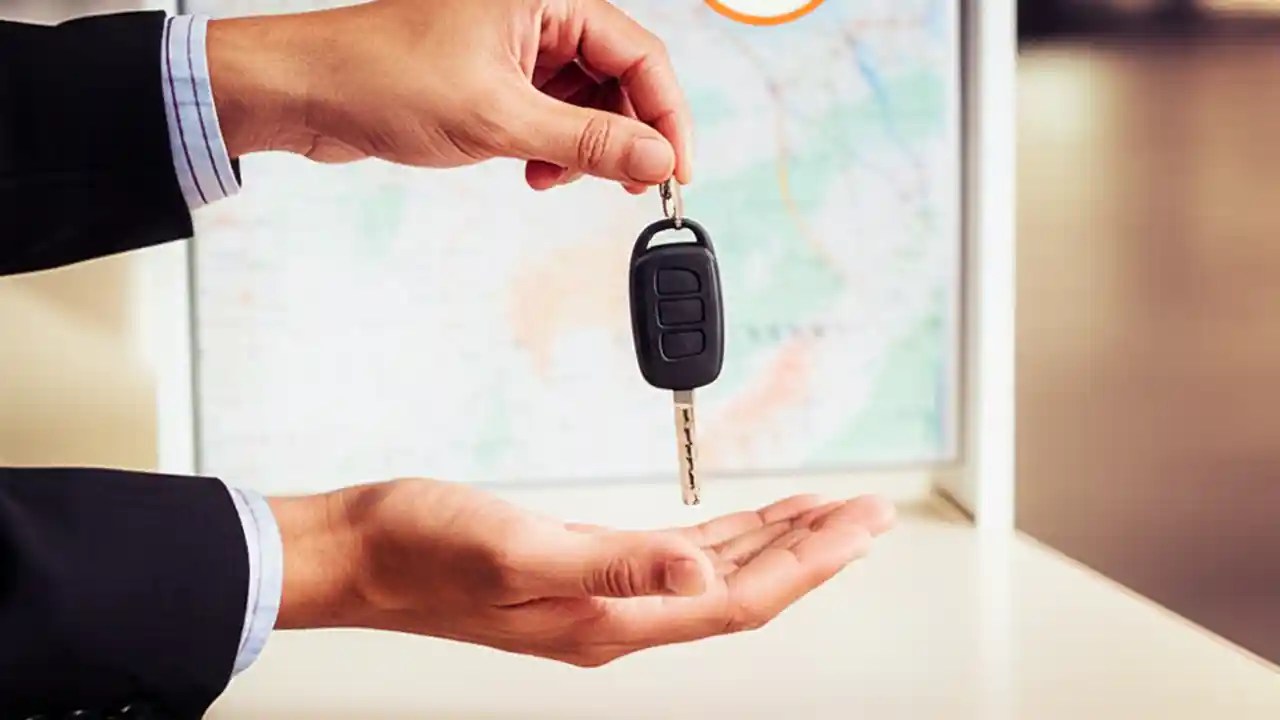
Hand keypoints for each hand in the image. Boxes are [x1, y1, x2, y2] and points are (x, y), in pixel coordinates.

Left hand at [208, 0, 691, 192]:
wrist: (305, 92)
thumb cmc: (382, 78)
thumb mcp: (499, 119)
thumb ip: (588, 142)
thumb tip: (657, 160)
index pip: (640, 53)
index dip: (667, 116)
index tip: (678, 171)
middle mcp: (536, 12)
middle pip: (619, 76)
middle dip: (625, 135)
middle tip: (628, 186)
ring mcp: (516, 44)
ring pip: (586, 100)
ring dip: (583, 148)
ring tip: (552, 178)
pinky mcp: (496, 74)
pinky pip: (551, 111)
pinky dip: (553, 147)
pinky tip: (532, 170)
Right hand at [269, 479, 893, 666]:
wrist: (362, 555)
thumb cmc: (421, 551)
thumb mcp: (515, 550)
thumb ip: (615, 567)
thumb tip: (702, 576)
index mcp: (610, 621)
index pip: (737, 600)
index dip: (808, 565)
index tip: (861, 527)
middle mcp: (616, 617)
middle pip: (741, 589)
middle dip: (812, 550)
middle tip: (869, 514)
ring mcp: (600, 597)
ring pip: (714, 573)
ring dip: (775, 542)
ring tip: (826, 514)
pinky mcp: (582, 570)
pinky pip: (676, 557)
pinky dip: (723, 535)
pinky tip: (742, 522)